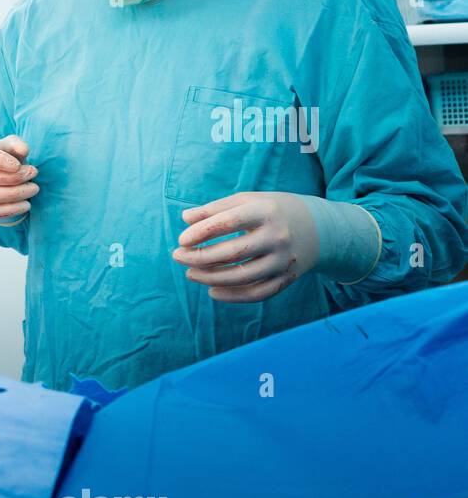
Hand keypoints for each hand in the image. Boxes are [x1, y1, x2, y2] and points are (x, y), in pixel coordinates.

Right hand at [0, 136, 39, 220]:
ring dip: (15, 194)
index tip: (18, 165)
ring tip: (33, 189)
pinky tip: (25, 205)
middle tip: (33, 173)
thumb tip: (23, 150)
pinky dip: (9, 210)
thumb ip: (17, 144)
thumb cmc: (3, 156)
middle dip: (14, 177)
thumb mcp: (11, 146)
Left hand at [172, 192, 321, 303]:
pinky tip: (211, 291)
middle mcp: (277, 237)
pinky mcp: (286, 279)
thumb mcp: (248, 201)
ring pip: (242, 277)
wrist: (319, 228)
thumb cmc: (273, 211)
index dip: (201, 232)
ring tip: (189, 273)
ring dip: (210, 278)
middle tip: (177, 256)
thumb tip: (185, 219)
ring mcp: (283, 260)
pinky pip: (257, 294)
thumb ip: (215, 209)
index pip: (228, 222)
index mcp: (266, 212)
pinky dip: (232, 296)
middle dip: (199, 257)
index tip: (181, 239)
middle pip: (232, 253)